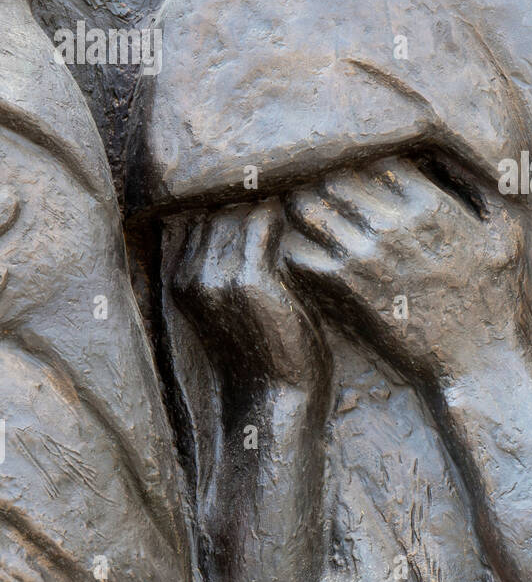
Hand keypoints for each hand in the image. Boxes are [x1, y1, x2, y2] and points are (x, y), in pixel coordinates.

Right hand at [171, 200, 329, 395]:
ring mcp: (217, 277)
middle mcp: (191, 275)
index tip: (259, 189)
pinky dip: (282, 211)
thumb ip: (228, 268)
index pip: (198, 217)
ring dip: (266, 199)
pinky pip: (263, 222)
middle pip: (216, 208)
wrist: (273, 402)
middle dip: (246, 194)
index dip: (228, 200)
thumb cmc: (264, 354)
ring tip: (296, 191)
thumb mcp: (233, 308)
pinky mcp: (251, 280)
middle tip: (281, 179)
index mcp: (180, 281)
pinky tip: (301, 213)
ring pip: (238, 210)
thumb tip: (249, 219)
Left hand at [280, 157, 524, 386]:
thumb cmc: (498, 297)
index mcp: (430, 205)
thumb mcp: (508, 231)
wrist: (480, 364)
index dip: (362, 160)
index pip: (374, 157)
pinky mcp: (346, 291)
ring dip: (305, 207)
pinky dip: (295, 245)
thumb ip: (480, 185)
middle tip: (324, 190)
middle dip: (326, 178)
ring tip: (312, 215)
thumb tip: (450, 153)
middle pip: (334, 177)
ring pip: (309, 210)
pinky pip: (299, 252)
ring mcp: (365, 259)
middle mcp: (393, 225)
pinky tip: (308, 250)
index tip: (359, 171)